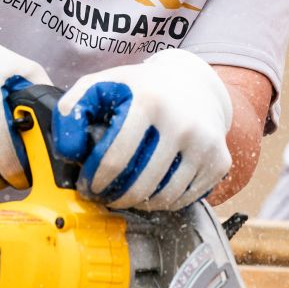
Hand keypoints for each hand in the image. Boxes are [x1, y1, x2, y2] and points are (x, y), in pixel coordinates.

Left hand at [55, 48, 231, 210]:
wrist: (194, 85)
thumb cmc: (139, 89)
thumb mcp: (101, 84)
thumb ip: (72, 111)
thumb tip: (69, 152)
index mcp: (149, 102)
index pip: (115, 159)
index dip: (96, 180)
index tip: (89, 185)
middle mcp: (183, 123)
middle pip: (140, 184)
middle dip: (114, 197)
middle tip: (105, 195)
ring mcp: (206, 144)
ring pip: (164, 197)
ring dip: (138, 203)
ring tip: (126, 193)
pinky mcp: (220, 162)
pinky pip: (185, 199)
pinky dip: (164, 202)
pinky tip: (152, 189)